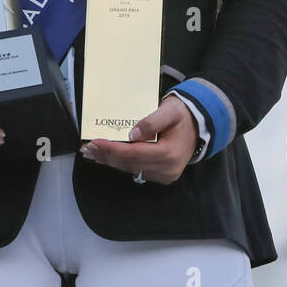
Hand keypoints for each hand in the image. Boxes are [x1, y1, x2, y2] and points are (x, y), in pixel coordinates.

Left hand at [79, 96, 198, 184]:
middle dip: (106, 155)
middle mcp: (167, 169)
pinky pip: (136, 170)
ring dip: (110, 161)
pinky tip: (106, 157)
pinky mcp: (161, 175)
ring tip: (92, 152)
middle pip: (129, 164)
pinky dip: (119, 163)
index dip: (112, 148)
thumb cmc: (182, 115)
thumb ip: (152, 121)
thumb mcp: (169, 110)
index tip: (95, 142)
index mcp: (169, 153)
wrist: (199, 125)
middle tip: (87, 148)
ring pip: (130, 169)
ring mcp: (164, 175)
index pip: (134, 153)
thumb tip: (132, 134)